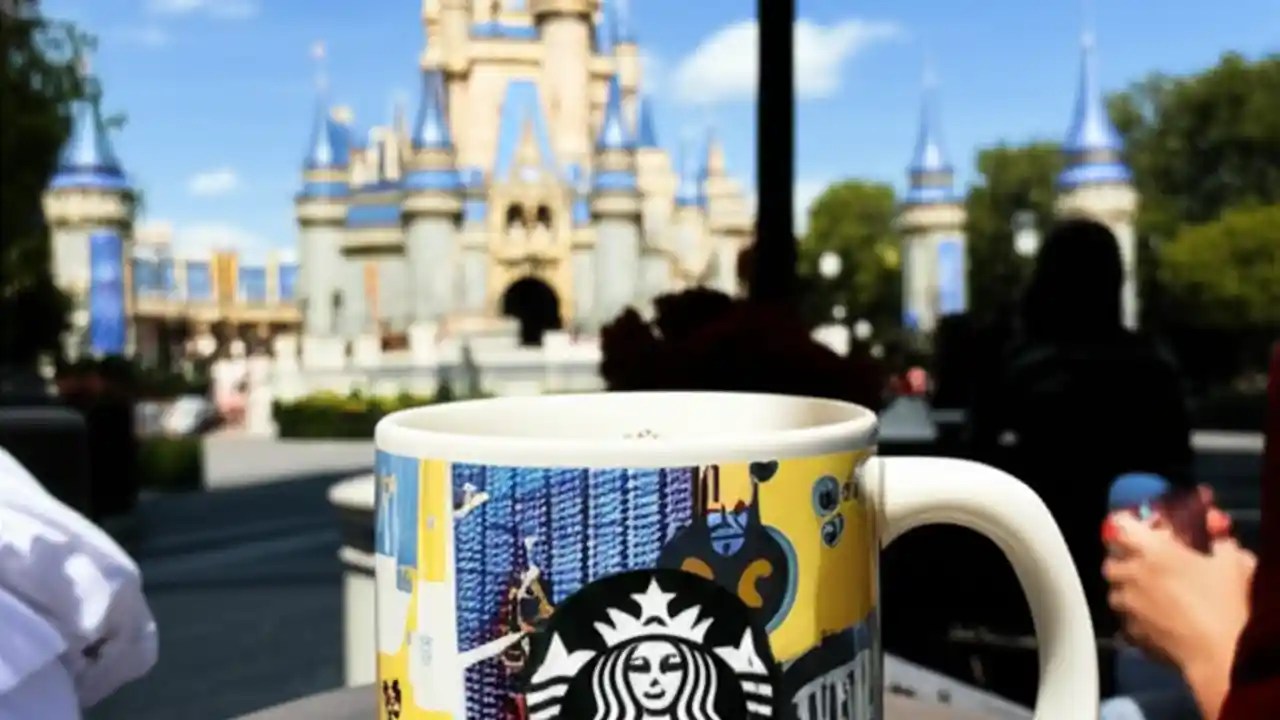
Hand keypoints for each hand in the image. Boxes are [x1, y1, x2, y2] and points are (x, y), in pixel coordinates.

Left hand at [1103, 514, 1255, 718]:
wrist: (1218, 651)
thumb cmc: (1224, 601)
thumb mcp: (1231, 563)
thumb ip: (1219, 544)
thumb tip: (1216, 538)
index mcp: (1151, 551)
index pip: (1119, 528)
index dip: (1125, 527)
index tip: (1139, 530)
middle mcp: (1131, 575)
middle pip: (1110, 563)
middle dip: (1122, 562)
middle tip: (1144, 565)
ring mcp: (1128, 607)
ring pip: (1113, 594)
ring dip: (1125, 591)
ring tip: (1146, 596)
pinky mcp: (1131, 634)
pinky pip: (1125, 622)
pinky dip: (1134, 620)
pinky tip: (1153, 623)